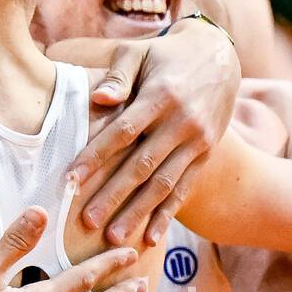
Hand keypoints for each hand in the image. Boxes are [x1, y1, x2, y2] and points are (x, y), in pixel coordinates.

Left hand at [72, 19, 239, 246]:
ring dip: (139, 213)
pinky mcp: (206, 153)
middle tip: (88, 222)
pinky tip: (151, 237)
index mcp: (160, 95)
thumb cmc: (165, 53)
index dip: (96, 157)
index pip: (123, 131)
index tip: (71, 180)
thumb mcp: (139, 53)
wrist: (221, 55)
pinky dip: (168, 214)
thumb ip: (118, 75)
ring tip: (116, 239)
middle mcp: (182, 122)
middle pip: (142, 165)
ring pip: (164, 183)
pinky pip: (185, 187)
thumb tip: (98, 100)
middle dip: (114, 196)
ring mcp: (197, 140)